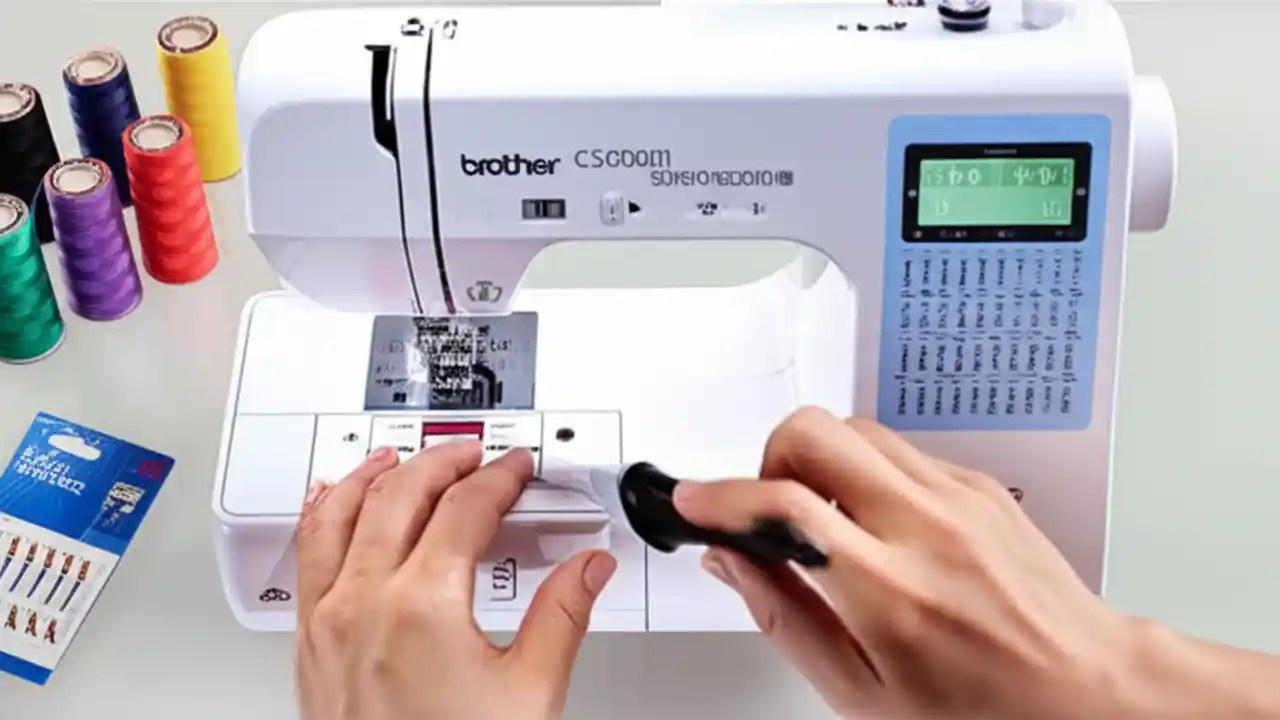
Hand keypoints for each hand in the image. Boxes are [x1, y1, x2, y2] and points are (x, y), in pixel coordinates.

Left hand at [294, 442, 616, 719]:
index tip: (517, 467)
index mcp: (422, 606)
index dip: (499, 477)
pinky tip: (335, 507)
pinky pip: (307, 557)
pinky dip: (326, 516)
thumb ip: (561, 617)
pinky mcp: (309, 648)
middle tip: (474, 453)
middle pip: (400, 495)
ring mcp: (327, 624)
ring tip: (398, 457)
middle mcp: (363, 604)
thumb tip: (588, 568)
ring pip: (340, 515)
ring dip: (374, 475)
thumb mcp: (530, 695)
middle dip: (441, 461)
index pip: (465, 509)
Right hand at [673, 408, 1133, 719]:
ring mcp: (957, 496)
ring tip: (824, 516)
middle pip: (814, 433)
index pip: (783, 507)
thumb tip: (733, 562)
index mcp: (888, 590)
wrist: (1082, 688)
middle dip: (769, 460)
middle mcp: (925, 527)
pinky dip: (865, 470)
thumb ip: (785, 618)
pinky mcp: (978, 483)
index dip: (721, 497)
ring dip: (817, 460)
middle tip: (771, 508)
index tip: (693, 502)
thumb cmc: (981, 709)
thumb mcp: (861, 692)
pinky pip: (897, 446)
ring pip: (853, 427)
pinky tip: (876, 521)